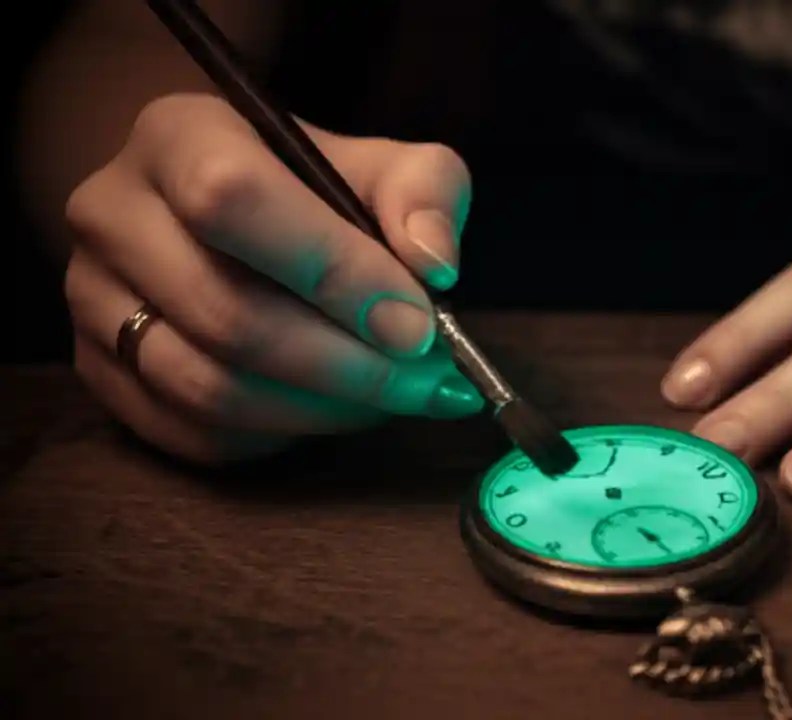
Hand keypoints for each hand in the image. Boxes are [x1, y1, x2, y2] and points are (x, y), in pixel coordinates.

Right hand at [63, 93, 481, 463]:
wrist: (223, 216)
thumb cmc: (313, 190)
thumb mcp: (383, 166)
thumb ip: (424, 195)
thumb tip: (434, 266)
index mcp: (178, 136)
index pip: (233, 199)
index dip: (334, 272)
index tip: (417, 325)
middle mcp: (113, 215)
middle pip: (226, 314)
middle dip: (346, 365)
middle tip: (423, 382)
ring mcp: (91, 301)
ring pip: (208, 388)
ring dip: (320, 409)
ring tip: (391, 398)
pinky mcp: (100, 374)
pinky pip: (195, 434)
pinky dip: (280, 437)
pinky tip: (331, 410)